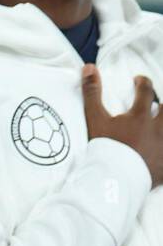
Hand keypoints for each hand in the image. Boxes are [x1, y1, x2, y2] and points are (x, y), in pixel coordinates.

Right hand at [82, 64, 162, 186]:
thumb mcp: (95, 119)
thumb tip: (89, 67)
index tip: (139, 80)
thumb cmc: (105, 148)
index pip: (146, 91)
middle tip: (156, 104)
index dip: (143, 82)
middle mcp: (158, 129)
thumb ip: (92, 92)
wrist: (115, 178)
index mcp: (141, 117)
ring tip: (159, 123)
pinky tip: (160, 148)